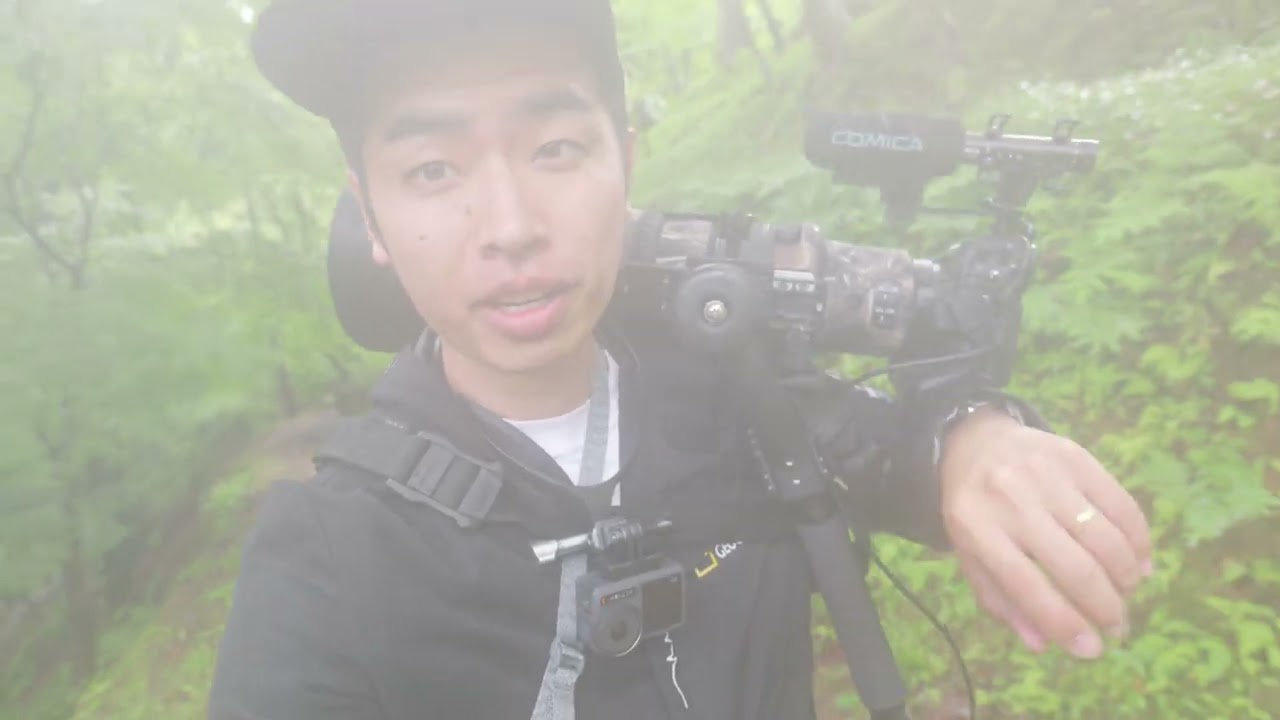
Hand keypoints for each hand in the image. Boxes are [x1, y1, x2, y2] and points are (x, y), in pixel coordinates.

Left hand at [937, 408, 1152, 658]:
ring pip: (1106, 538)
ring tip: (1126, 594)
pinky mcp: (1075, 456)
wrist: (975, 443)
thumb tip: (1043, 645)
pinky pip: (1121, 504)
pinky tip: (1141, 562)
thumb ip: (1001, 600)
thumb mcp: (970, 554)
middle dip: (1106, 608)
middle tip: (1117, 627)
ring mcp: (1045, 474)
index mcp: (977, 529)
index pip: (1028, 588)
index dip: (1066, 625)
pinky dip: (1139, 540)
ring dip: (1126, 577)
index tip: (1093, 651)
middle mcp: (1012, 500)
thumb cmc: (975, 510)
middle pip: (1076, 567)